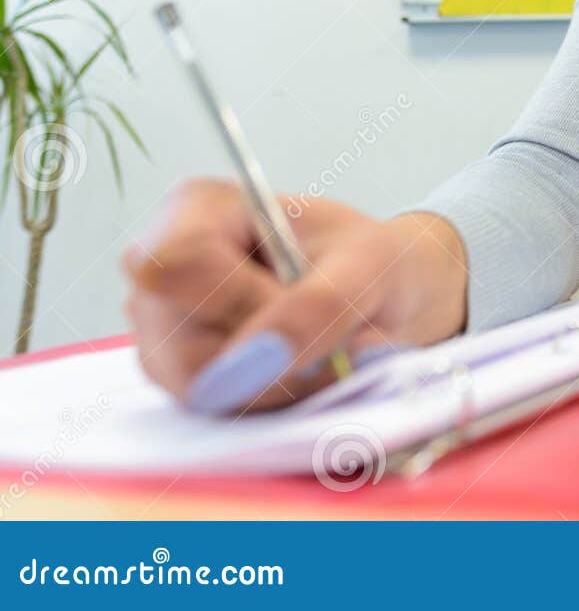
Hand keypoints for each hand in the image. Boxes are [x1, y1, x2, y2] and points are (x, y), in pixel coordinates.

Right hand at [121, 177, 468, 414]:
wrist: (380, 295)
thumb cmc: (371, 261)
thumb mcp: (368, 265)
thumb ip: (319, 304)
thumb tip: (256, 359)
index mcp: (197, 209)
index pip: (175, 266)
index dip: (235, 301)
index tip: (299, 304)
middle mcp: (162, 268)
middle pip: (179, 338)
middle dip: (266, 351)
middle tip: (325, 332)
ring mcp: (160, 326)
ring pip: (196, 384)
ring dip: (276, 381)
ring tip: (320, 349)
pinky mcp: (177, 374)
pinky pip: (214, 406)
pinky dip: (270, 397)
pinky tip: (300, 369)